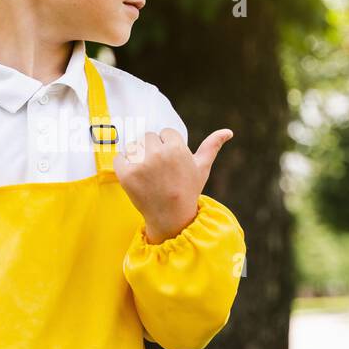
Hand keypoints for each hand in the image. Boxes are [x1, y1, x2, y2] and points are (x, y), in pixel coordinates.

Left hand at [113, 127, 233, 242]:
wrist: (171, 216)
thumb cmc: (188, 190)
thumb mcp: (202, 168)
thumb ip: (212, 146)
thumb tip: (228, 131)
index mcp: (177, 148)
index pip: (165, 133)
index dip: (168, 147)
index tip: (171, 165)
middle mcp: (158, 154)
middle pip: (148, 137)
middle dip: (152, 150)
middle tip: (159, 171)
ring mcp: (141, 164)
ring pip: (133, 146)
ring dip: (137, 156)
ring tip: (148, 175)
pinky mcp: (126, 174)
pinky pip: (119, 158)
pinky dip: (124, 166)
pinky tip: (135, 177)